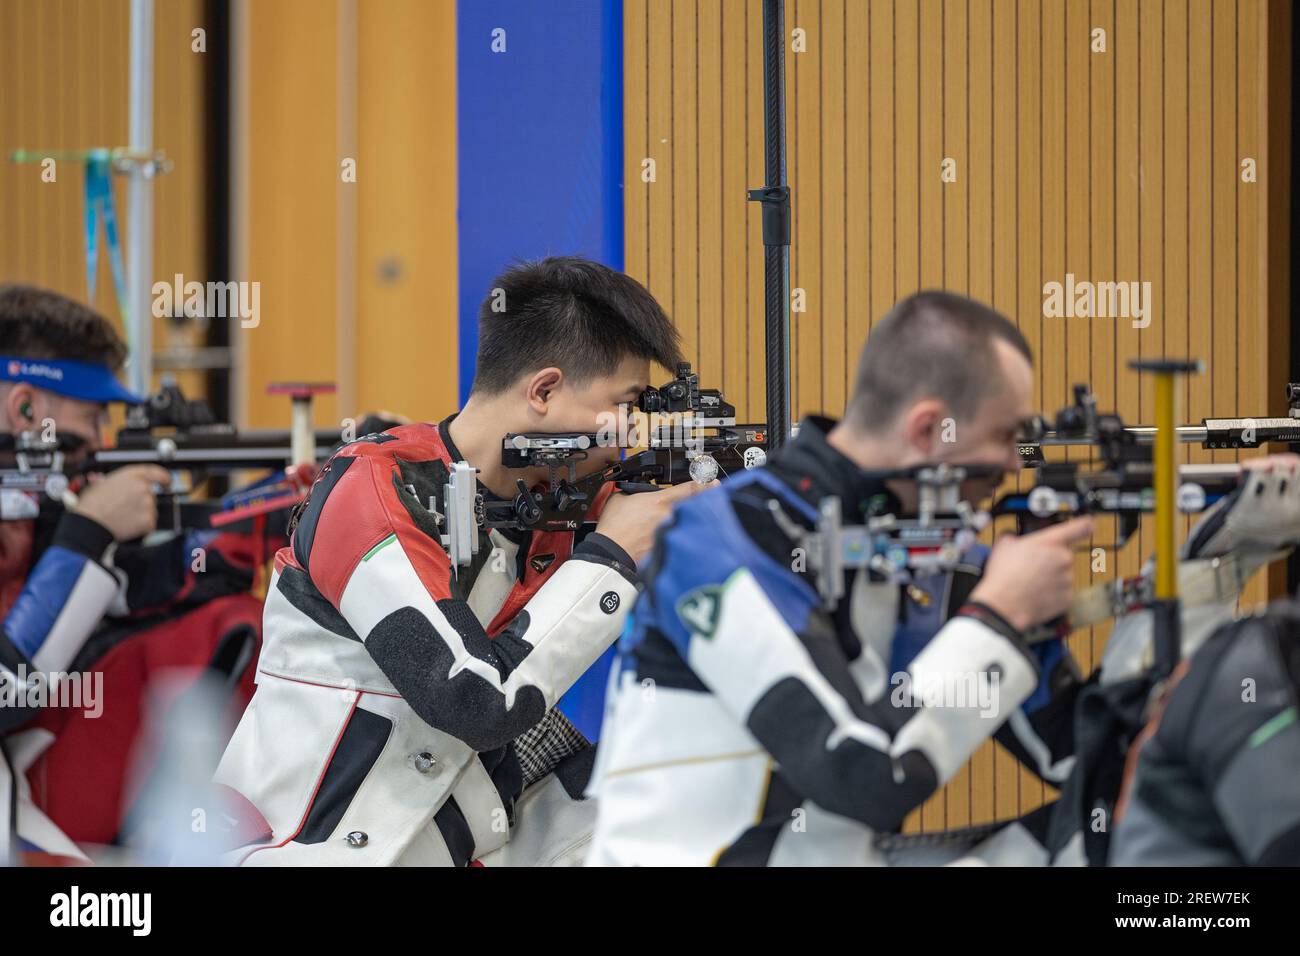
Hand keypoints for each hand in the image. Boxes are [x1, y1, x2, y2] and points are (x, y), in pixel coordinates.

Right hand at [72, 465, 172, 541]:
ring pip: (150, 511)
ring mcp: (147, 504)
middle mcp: (143, 487)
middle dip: (141, 504)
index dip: (165, 478)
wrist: (89, 525)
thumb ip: (121, 482)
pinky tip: (126, 526)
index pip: (157, 473)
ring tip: (121, 518)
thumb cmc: (91, 506)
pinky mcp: (149, 520)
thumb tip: (125, 486)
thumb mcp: (103, 483)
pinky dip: (141, 528)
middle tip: (125, 510)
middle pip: (151, 496)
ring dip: (140, 516)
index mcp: (132, 475)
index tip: (168, 483)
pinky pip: (149, 525)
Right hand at [595, 479, 717, 562]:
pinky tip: (684, 534)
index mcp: (659, 501)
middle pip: (695, 505)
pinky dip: (683, 534)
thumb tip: (637, 494)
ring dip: (693, 517)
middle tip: (714, 490)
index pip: (690, 488)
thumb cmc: (613, 528)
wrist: (610, 552)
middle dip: (706, 497)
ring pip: (688, 521)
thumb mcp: (619, 499)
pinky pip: (679, 536)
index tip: (712, 480)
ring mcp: (670, 532)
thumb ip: (634, 493)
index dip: (704, 482)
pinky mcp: (666, 545)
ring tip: (701, 513)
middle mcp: (669, 516)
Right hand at [969, 516, 1092, 631]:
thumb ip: (1016, 535)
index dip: (1085, 523)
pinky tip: (1034, 593)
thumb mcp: (1003, 544)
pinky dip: (1051, 592)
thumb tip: (1016, 537)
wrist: (1003, 605)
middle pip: (1064, 554)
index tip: (1088, 523)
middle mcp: (1064, 559)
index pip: (1080, 527)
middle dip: (1051, 558)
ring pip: (1062, 574)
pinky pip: (1061, 591)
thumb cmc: (1004, 575)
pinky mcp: (1067, 598)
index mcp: (1051, 542)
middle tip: (1033, 565)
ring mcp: (1067, 579)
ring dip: (1050, 576)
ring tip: (1029, 582)